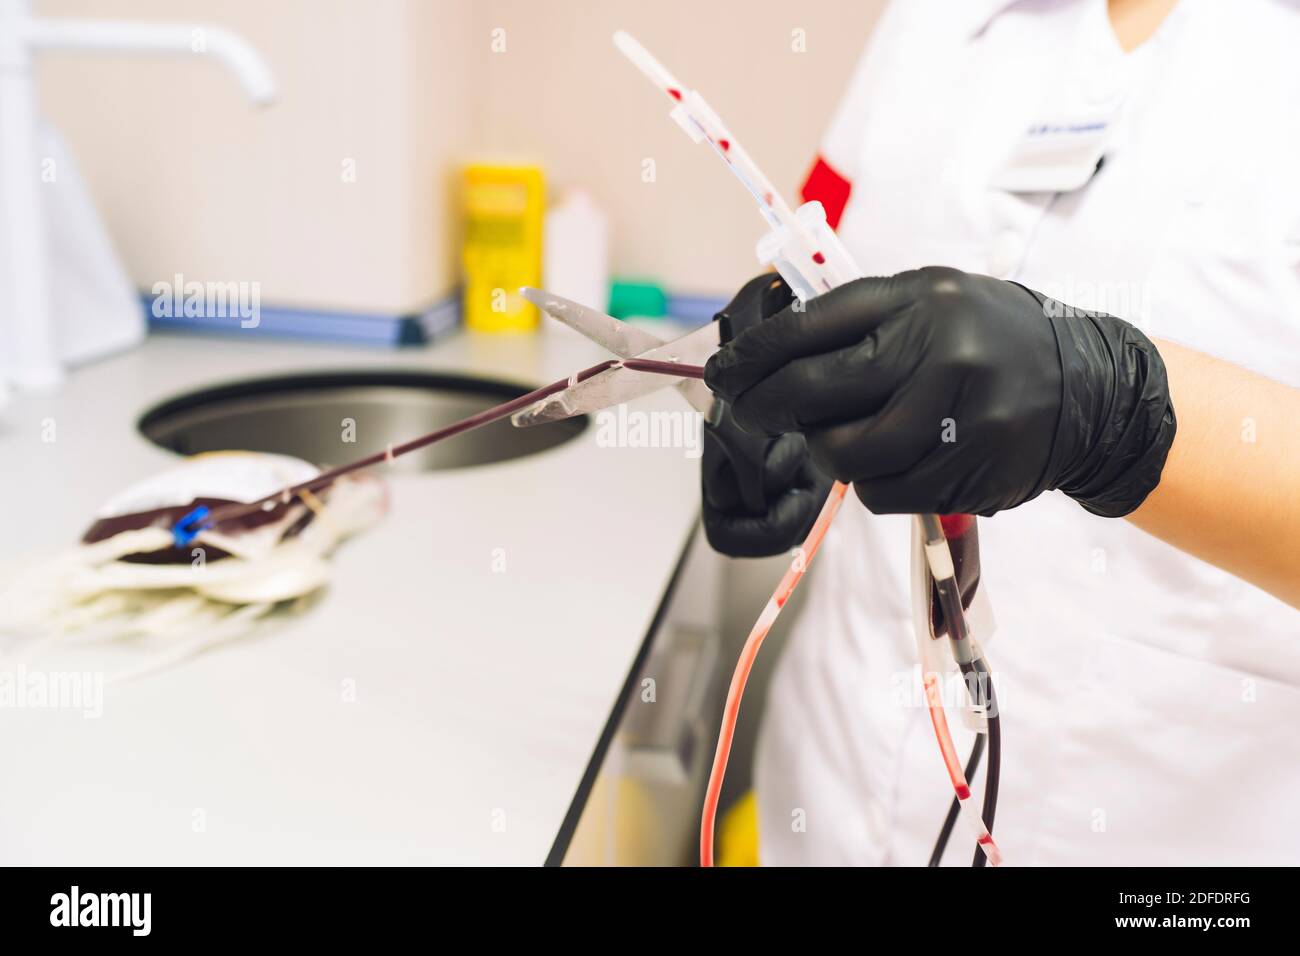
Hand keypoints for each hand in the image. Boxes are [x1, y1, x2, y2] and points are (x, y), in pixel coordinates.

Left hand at [705, 266, 1175, 517]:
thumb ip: (863, 318)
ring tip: (835, 437)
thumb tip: (771, 349)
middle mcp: (941, 352)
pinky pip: (884, 492)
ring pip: (847, 454)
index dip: (754, 354)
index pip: (812, 326)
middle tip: (751, 410)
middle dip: (768, 407)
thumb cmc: (993, 338)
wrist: (1090, 389)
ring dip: (827, 452)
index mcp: (923, 299)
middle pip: (816, 391)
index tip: (723, 370)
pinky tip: (887, 461)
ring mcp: (958, 417)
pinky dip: (870, 483)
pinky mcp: (970, 471)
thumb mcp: (935, 299)